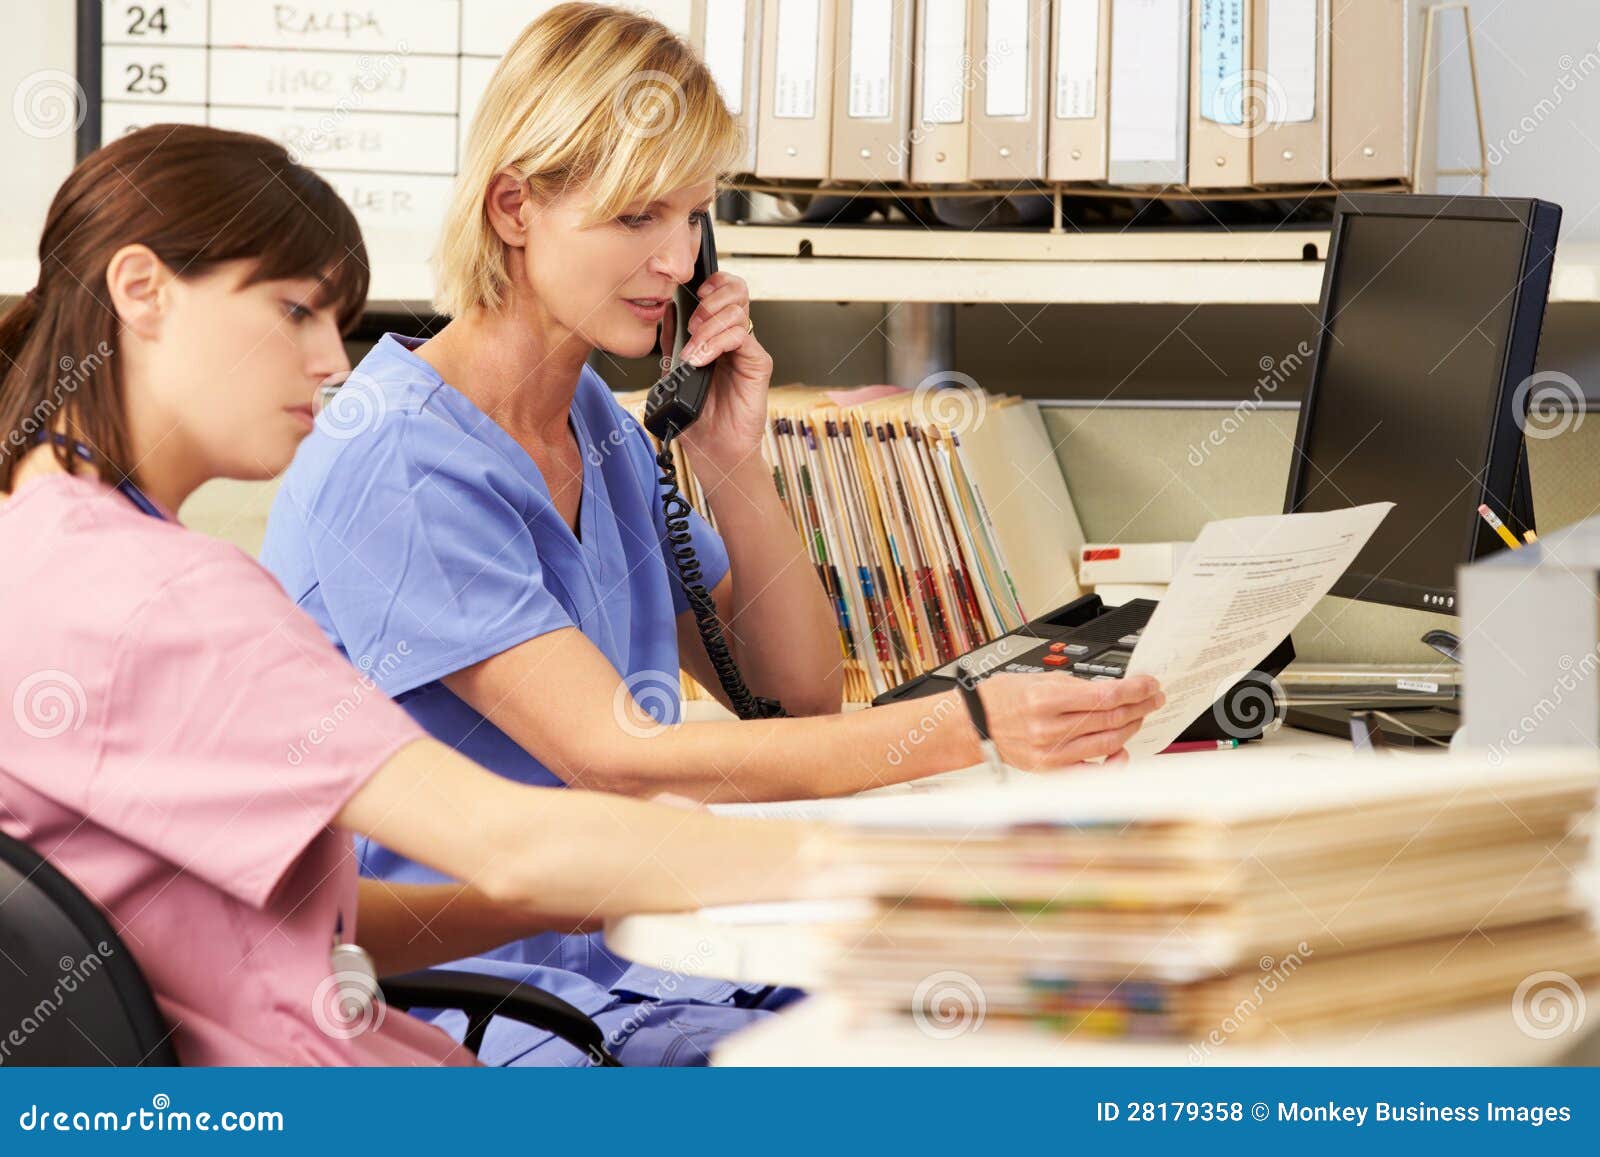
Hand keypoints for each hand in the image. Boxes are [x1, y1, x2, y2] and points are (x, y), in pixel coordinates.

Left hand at [672, 270, 770, 477]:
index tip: (692, 293)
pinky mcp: (758, 364)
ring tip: (693, 349)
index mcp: (718, 333)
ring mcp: (748, 349)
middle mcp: (736, 337)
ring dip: (709, 325)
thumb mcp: (673, 371)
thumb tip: (669, 309)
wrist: (713, 448)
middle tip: (693, 323)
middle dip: (712, 298)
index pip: (723, 291)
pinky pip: (741, 337)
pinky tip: (701, 358)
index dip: (711, 283)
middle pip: (737, 291)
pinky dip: (717, 342)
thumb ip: (673, 340)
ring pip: (738, 311)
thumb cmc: (697, 415)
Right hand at [975, 672, 1163, 769]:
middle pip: (1111, 718)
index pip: (1105, 696)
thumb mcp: (1039, 679)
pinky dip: (1113, 761)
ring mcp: (1051, 752)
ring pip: (1108, 742)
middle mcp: (1049, 729)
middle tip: (1153, 697)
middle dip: (1140, 705)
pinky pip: (1093, 770)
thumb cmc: (1004, 698)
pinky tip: (1122, 749)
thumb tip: (1114, 689)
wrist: (976, 723)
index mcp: (1045, 700)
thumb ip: (1077, 686)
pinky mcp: (1052, 769)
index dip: (1134, 690)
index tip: (1149, 684)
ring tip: (1140, 715)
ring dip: (1131, 726)